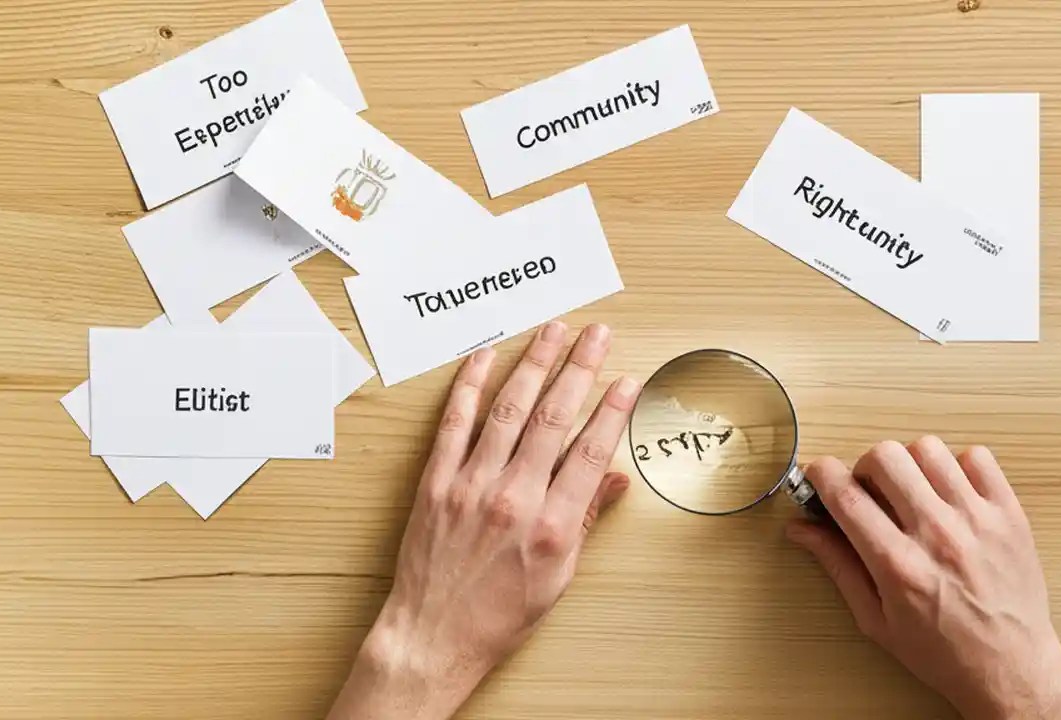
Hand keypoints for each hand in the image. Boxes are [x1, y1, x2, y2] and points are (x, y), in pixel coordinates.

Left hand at [328, 322, 638, 719]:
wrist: (433, 638)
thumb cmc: (498, 616)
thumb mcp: (560, 577)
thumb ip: (586, 520)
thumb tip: (615, 479)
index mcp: (553, 526)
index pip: (591, 451)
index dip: (612, 410)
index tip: (627, 380)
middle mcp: (514, 498)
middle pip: (553, 418)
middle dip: (579, 369)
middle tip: (597, 334)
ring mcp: (471, 485)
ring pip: (508, 410)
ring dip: (533, 364)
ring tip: (553, 332)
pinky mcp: (436, 483)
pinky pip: (455, 424)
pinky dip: (469, 387)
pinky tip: (485, 358)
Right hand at [787, 438, 1060, 719]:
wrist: (1011, 669)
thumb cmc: (942, 652)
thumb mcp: (875, 619)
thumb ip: (837, 565)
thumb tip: (800, 528)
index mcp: (899, 566)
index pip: (846, 496)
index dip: (821, 474)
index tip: (818, 475)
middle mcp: (938, 536)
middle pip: (884, 457)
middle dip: (864, 467)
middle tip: (871, 493)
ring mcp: (978, 520)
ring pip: (927, 448)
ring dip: (909, 465)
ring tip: (913, 493)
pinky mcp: (1009, 513)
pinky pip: (977, 457)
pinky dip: (956, 467)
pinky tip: (950, 494)